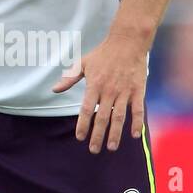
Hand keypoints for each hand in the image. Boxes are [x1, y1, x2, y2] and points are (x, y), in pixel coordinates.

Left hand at [52, 34, 147, 152]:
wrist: (128, 42)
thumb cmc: (103, 53)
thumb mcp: (83, 63)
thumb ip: (69, 78)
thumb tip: (54, 89)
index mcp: (94, 85)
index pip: (86, 109)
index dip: (83, 124)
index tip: (80, 137)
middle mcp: (109, 91)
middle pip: (102, 118)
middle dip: (97, 136)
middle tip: (94, 150)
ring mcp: (124, 91)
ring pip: (119, 117)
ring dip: (115, 133)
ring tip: (111, 147)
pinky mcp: (138, 91)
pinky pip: (138, 110)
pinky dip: (137, 123)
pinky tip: (134, 135)